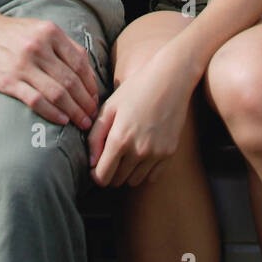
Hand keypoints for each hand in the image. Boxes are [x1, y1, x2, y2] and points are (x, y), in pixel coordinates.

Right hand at [0, 8, 98, 128]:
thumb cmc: (16, 33)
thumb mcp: (42, 28)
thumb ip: (64, 46)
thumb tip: (88, 71)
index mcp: (50, 33)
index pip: (79, 62)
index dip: (90, 84)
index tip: (96, 98)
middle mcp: (38, 47)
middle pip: (70, 81)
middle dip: (85, 102)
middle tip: (93, 115)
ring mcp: (23, 65)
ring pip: (56, 93)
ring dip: (73, 111)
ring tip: (82, 122)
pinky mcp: (9, 81)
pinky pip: (36, 101)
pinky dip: (52, 113)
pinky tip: (62, 120)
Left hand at [88, 54, 192, 187]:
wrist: (170, 80)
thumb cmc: (136, 89)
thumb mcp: (110, 106)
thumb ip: (96, 135)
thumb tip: (91, 162)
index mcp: (120, 139)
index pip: (102, 176)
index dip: (95, 174)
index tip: (94, 167)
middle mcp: (138, 151)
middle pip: (117, 181)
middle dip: (110, 172)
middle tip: (110, 157)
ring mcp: (156, 154)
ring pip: (134, 181)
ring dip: (127, 173)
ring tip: (125, 155)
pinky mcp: (169, 153)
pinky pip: (153, 177)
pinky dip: (144, 172)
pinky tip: (141, 156)